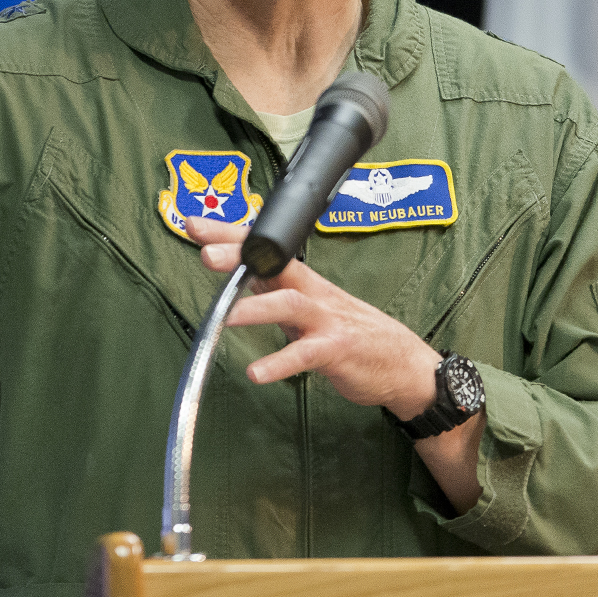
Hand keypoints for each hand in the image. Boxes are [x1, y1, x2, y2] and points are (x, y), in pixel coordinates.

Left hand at [187, 216, 484, 512]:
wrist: (402, 364)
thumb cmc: (351, 332)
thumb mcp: (310, 306)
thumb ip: (276, 291)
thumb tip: (239, 275)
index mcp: (303, 281)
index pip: (264, 250)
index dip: (231, 235)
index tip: (195, 224)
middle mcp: (314, 293)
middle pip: (276, 265)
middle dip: (241, 257)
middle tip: (205, 254)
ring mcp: (328, 320)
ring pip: (290, 304)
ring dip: (255, 309)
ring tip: (221, 319)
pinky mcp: (338, 350)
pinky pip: (306, 354)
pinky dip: (280, 362)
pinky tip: (256, 373)